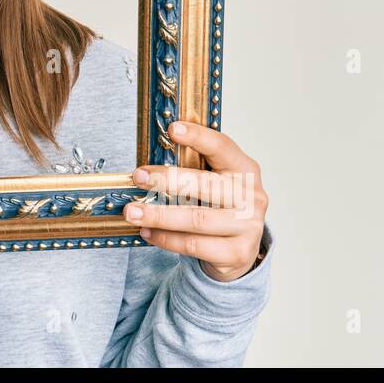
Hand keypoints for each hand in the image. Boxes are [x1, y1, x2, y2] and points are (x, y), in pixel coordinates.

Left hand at [125, 120, 267, 281]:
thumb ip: (193, 169)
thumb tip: (149, 163)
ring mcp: (248, 227)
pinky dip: (166, 238)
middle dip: (167, 180)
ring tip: (132, 211)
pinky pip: (194, 244)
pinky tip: (147, 232)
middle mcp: (251, 197)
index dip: (198, 137)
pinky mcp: (237, 253)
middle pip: (206, 184)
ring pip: (197, 219)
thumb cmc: (219, 208)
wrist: (238, 252)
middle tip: (138, 177)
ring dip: (159, 215)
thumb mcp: (214, 183)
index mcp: (245, 170)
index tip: (172, 129)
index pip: (222, 147)